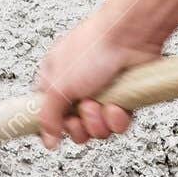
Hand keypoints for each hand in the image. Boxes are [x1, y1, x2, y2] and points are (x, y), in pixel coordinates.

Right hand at [35, 11, 161, 150]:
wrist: (130, 37)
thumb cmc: (92, 48)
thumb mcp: (58, 85)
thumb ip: (47, 116)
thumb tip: (48, 140)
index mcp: (54, 81)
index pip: (47, 114)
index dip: (53, 126)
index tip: (58, 130)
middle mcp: (77, 88)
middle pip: (73, 128)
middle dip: (80, 125)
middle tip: (84, 109)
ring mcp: (101, 95)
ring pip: (97, 129)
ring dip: (99, 122)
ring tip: (102, 105)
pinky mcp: (123, 99)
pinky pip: (117, 124)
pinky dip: (117, 119)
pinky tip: (118, 105)